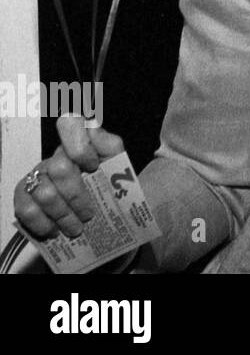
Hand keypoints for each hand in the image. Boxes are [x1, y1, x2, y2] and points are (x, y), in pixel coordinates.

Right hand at [12, 116, 124, 239]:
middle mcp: (55, 157)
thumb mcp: (120, 166)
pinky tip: (54, 231)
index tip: (93, 166)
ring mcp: (37, 176)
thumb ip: (110, 146)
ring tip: (76, 228)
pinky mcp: (24, 197)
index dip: (80, 146)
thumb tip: (92, 125)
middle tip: (89, 214)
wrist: (105, 218)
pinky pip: (25, 208)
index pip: (71, 124)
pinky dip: (42, 223)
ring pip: (44, 192)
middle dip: (77, 196)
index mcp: (79, 144)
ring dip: (63, 215)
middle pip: (60, 168)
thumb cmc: (112, 189)